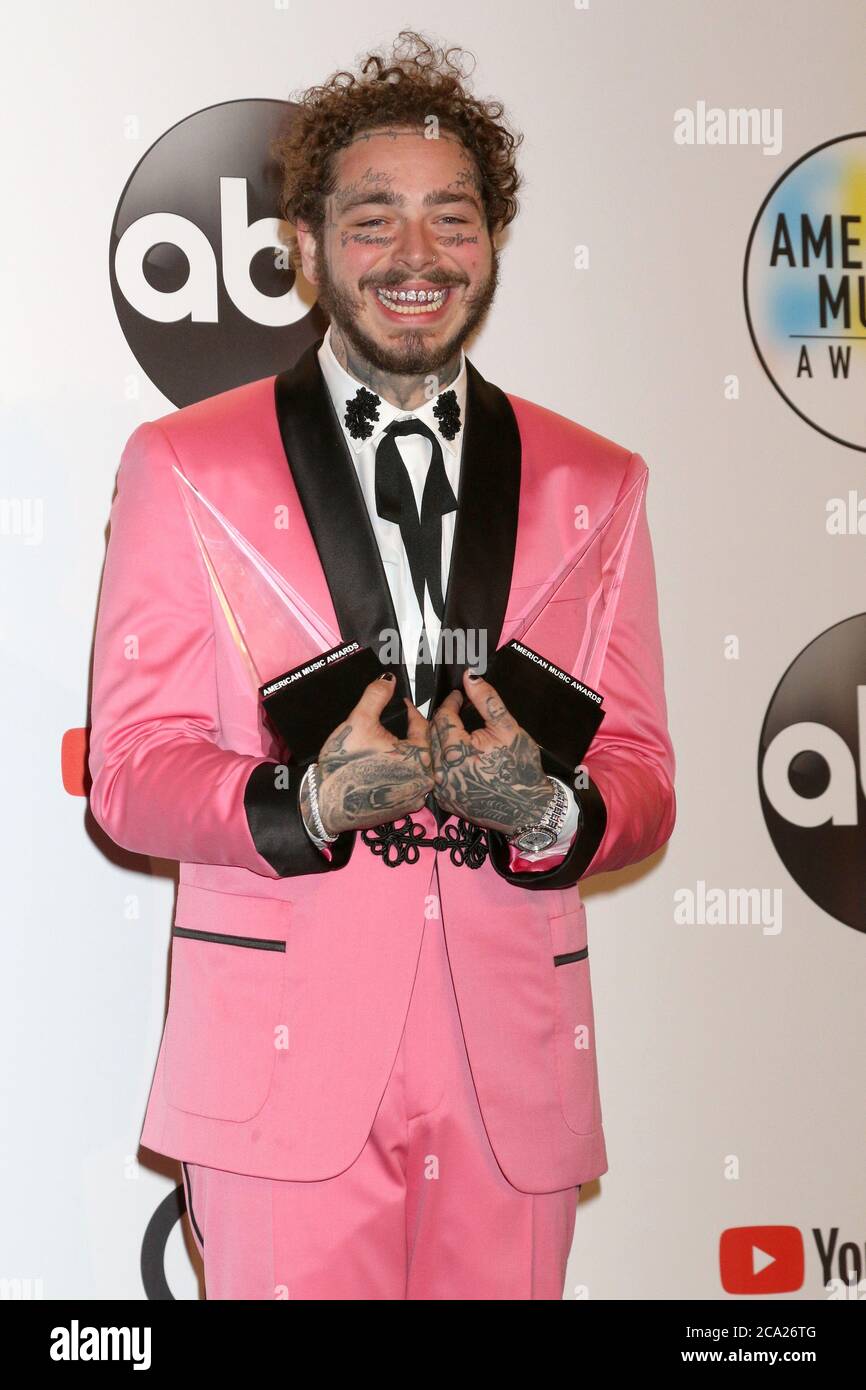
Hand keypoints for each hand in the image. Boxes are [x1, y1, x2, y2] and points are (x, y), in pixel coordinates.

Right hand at [306, 674, 433, 835]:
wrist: (326, 804)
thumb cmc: (343, 764)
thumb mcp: (359, 721)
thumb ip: (377, 695)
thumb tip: (388, 679)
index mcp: (420, 756)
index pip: (421, 724)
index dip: (408, 710)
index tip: (399, 703)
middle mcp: (425, 780)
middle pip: (421, 746)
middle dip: (407, 732)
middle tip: (393, 724)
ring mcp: (416, 797)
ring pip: (415, 766)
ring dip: (404, 754)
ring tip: (386, 746)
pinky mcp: (405, 809)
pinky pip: (408, 784)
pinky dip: (399, 774)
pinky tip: (383, 768)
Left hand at [429, 670, 554, 834]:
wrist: (529, 809)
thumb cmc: (521, 768)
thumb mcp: (508, 728)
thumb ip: (486, 700)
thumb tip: (471, 675)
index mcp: (457, 752)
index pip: (443, 717)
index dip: (451, 702)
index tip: (458, 696)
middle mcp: (443, 772)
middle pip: (433, 735)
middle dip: (444, 718)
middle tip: (456, 709)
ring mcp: (442, 789)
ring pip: (432, 754)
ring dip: (441, 738)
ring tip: (455, 729)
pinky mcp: (445, 800)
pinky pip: (437, 772)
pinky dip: (443, 759)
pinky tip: (456, 753)